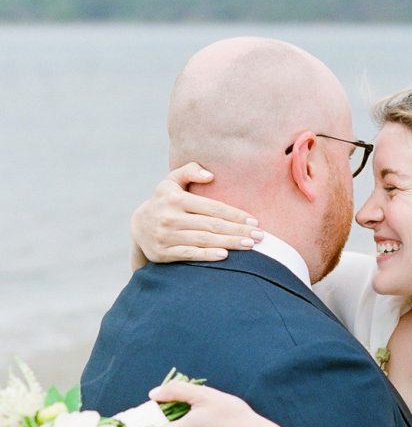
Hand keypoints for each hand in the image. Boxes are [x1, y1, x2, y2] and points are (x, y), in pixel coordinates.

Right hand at [130, 163, 262, 265]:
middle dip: (238, 231)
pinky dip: (207, 255)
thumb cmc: (164, 201)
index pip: (212, 207)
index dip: (235, 215)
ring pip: (203, 240)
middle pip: (211, 225)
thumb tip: (210, 176)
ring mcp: (166, 236)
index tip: (254, 221)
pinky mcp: (162, 253)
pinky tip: (225, 255)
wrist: (138, 226)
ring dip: (229, 243)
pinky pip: (189, 254)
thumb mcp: (171, 181)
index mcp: (175, 198)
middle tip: (259, 236)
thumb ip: (189, 171)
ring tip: (250, 245)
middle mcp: (170, 216)